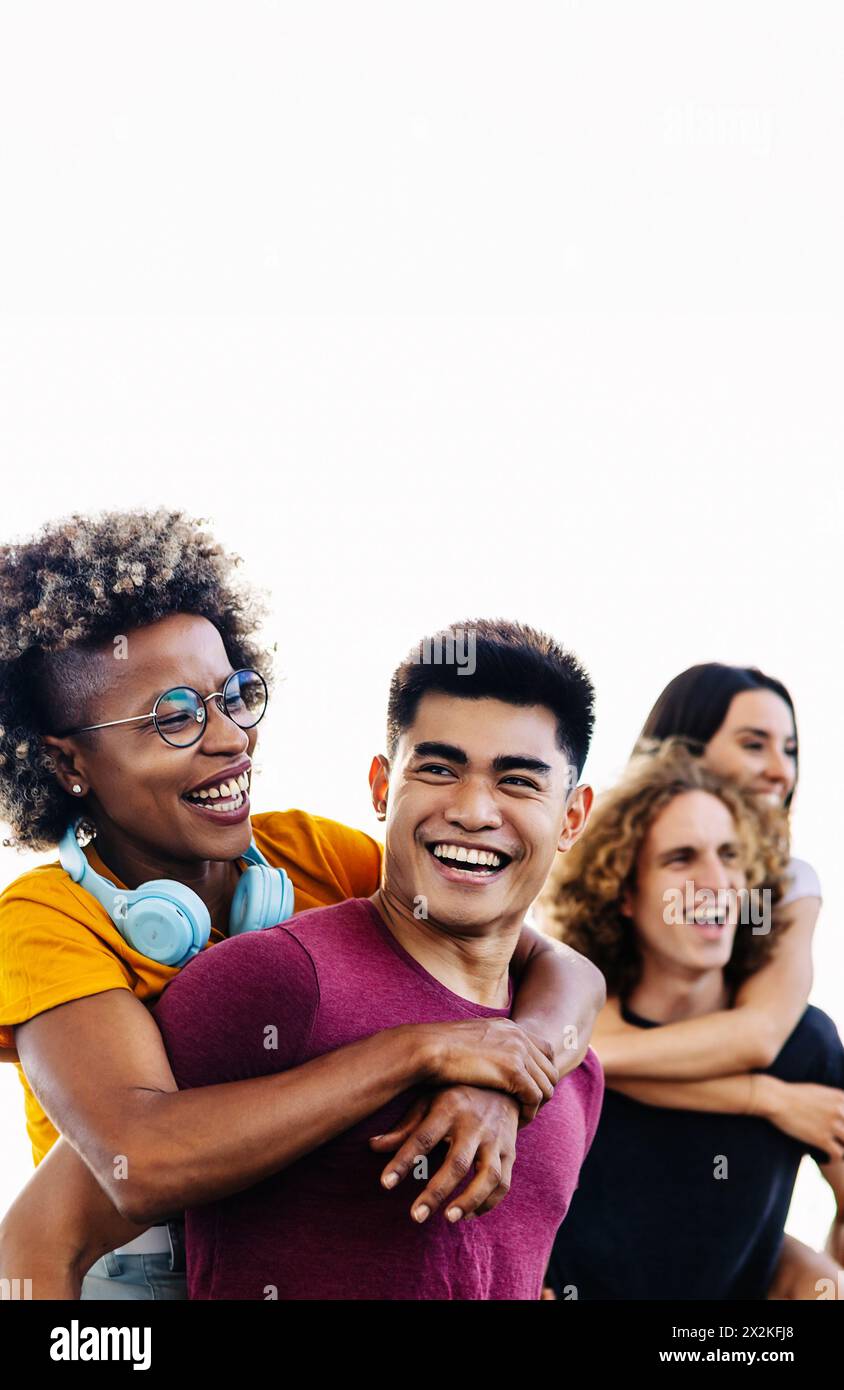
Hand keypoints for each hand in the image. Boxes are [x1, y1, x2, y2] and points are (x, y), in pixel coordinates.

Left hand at [370, 1085, 519, 1223]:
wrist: (503, 1081)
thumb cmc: (456, 1093)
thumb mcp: (428, 1099)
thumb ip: (404, 1126)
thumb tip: (372, 1146)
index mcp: (449, 1106)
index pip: (423, 1137)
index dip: (403, 1161)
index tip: (385, 1183)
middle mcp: (475, 1123)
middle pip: (456, 1162)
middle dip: (436, 1192)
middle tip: (415, 1216)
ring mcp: (496, 1138)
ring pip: (488, 1175)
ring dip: (469, 1200)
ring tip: (448, 1219)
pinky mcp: (510, 1151)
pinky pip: (503, 1183)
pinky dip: (487, 1203)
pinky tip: (467, 1215)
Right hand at [416, 1018, 557, 1113]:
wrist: (428, 1049)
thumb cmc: (439, 1051)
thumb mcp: (471, 1043)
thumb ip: (488, 1049)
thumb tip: (492, 1063)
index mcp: (509, 1026)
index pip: (544, 1050)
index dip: (541, 1074)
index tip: (527, 1093)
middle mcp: (518, 1035)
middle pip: (550, 1068)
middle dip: (542, 1091)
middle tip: (526, 1109)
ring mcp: (518, 1050)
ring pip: (547, 1085)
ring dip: (536, 1105)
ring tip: (521, 1118)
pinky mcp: (514, 1070)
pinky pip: (535, 1097)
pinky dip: (529, 1112)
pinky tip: (517, 1122)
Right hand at [753, 1076, 843, 1160]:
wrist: (775, 1098)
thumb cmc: (793, 1093)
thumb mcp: (819, 1090)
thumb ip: (834, 1099)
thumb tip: (839, 1107)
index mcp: (840, 1097)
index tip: (840, 1132)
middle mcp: (840, 1110)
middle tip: (838, 1142)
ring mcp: (832, 1125)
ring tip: (837, 1153)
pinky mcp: (821, 1138)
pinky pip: (838, 1154)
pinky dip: (836, 1159)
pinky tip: (829, 1158)